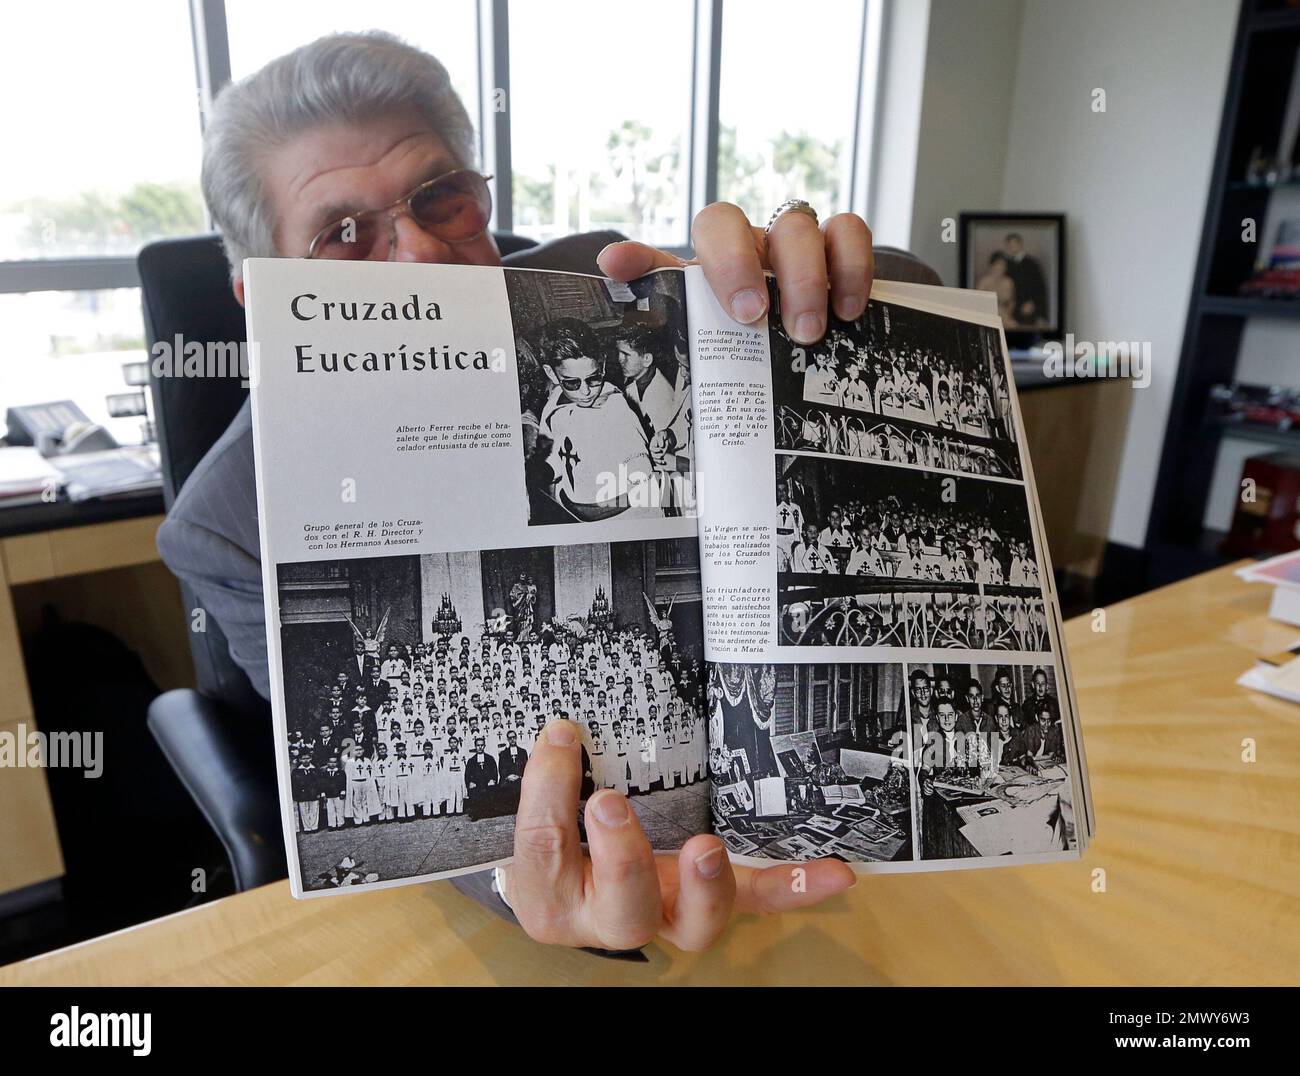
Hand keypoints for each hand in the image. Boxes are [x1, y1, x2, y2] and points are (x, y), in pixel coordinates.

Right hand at [499, 720, 855, 950]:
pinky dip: (794, 889)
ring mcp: (667, 913)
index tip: (561, 736)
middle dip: (620, 858)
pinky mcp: (709, 902)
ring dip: (708, 886)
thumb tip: (564, 726)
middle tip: (610, 803)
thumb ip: (550, 778)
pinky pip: (756, 902)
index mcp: (551, 896)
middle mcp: (609, 919)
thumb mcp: (536, 809)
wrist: (570, 878)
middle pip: (621, 910)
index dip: (548, 792)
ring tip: (708, 847)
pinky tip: (837, 875)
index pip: (545, 848)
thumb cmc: (552, 836)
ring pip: (693, 925)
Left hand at [596, 202, 873, 344]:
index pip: (720, 224)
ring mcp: (804, 244)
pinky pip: (853, 235)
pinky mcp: (841, 255)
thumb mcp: (689, 316)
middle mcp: (764, 239)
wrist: (765, 350)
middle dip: (788, 276)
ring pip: (817, 229)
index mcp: (723, 251)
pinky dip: (855, 269)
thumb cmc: (722, 332)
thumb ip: (655, 287)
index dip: (732, 259)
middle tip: (788, 329)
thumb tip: (610, 261)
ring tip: (813, 333)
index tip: (745, 312)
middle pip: (781, 225)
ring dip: (817, 279)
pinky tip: (851, 312)